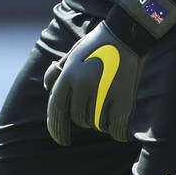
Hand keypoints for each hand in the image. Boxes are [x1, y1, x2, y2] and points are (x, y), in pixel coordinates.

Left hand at [44, 19, 148, 145]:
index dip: (56, 128)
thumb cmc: (98, 45)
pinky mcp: (123, 98)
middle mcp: (82, 84)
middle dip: (86, 118)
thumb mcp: (72, 54)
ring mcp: (103, 92)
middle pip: (78, 118)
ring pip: (97, 124)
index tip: (62, 141)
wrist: (127, 33)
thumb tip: (47, 89)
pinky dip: (119, 132)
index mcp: (68, 73)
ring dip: (102, 122)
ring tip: (110, 109)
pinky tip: (122, 129)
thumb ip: (58, 73)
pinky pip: (116, 127)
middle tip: (97, 107)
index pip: (56, 108)